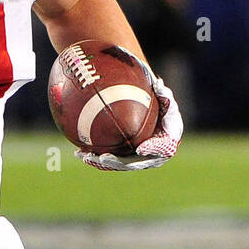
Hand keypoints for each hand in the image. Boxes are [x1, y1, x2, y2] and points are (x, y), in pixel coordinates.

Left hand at [77, 49, 182, 170]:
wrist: (144, 102)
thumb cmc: (154, 93)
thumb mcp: (161, 91)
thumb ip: (163, 92)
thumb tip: (160, 85)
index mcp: (168, 137)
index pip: (164, 147)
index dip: (153, 149)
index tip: (141, 148)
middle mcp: (154, 151)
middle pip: (138, 162)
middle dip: (121, 162)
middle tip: (106, 158)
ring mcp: (138, 156)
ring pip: (121, 163)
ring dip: (104, 163)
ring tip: (88, 157)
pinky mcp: (124, 156)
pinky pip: (110, 158)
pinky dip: (95, 157)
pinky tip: (79, 153)